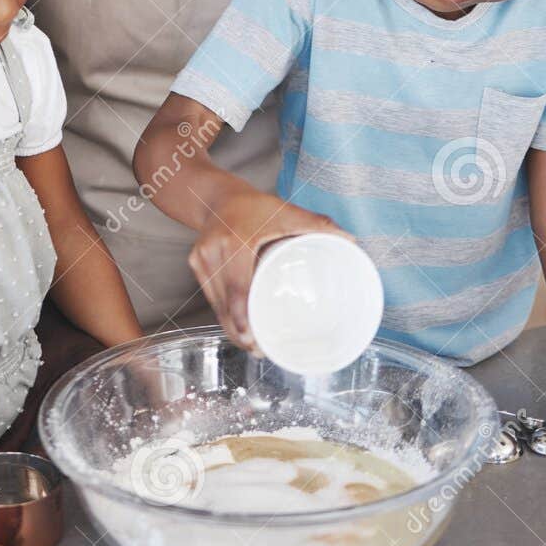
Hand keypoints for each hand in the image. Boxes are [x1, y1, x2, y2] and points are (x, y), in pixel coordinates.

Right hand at [188, 191, 349, 350]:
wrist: (218, 196)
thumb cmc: (254, 205)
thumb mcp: (284, 211)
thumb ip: (316, 224)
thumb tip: (350, 239)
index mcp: (234, 241)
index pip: (237, 287)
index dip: (241, 316)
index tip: (251, 338)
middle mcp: (212, 252)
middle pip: (224, 302)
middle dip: (239, 331)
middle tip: (259, 350)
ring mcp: (200, 259)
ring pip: (215, 302)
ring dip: (230, 326)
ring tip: (250, 344)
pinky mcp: (196, 263)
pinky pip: (210, 294)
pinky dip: (223, 312)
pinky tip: (234, 326)